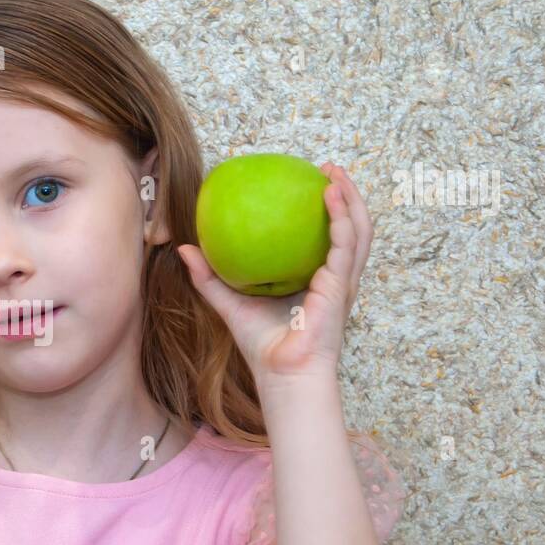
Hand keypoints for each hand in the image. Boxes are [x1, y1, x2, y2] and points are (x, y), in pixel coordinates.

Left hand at [176, 162, 373, 385]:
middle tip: (326, 169)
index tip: (307, 185)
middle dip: (346, 195)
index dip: (324, 212)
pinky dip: (342, 216)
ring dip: (352, 197)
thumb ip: (210, 277)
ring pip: (359, 230)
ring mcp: (343, 281)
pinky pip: (345, 243)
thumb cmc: (262, 346)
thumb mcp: (230, 303)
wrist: (283, 375)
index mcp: (317, 280)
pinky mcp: (341, 285)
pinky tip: (329, 195)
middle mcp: (335, 278)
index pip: (327, 240)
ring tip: (334, 172)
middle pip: (351, 228)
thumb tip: (185, 248)